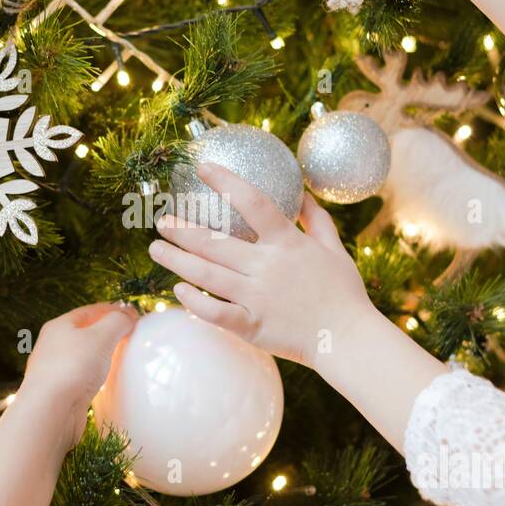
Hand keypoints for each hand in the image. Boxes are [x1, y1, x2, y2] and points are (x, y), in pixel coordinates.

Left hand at [21, 302, 138, 449]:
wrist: (50, 410)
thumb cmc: (72, 367)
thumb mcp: (101, 336)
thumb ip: (117, 321)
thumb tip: (126, 317)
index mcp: (59, 326)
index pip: (90, 310)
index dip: (113, 310)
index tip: (133, 315)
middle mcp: (53, 345)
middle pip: (85, 332)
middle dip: (108, 332)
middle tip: (129, 335)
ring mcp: (55, 369)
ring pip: (83, 356)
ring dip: (102, 355)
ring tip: (120, 357)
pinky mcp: (60, 391)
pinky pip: (82, 376)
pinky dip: (96, 375)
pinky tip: (106, 381)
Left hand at [149, 162, 372, 367]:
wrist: (348, 338)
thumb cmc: (343, 292)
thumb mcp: (334, 248)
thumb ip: (316, 219)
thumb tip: (303, 192)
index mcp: (287, 243)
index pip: (253, 202)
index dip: (226, 181)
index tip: (202, 167)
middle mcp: (267, 266)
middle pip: (215, 242)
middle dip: (183, 229)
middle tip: (161, 220)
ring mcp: (257, 297)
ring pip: (207, 274)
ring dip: (177, 259)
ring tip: (155, 248)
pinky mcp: (252, 326)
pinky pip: (215, 312)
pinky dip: (194, 301)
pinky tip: (177, 290)